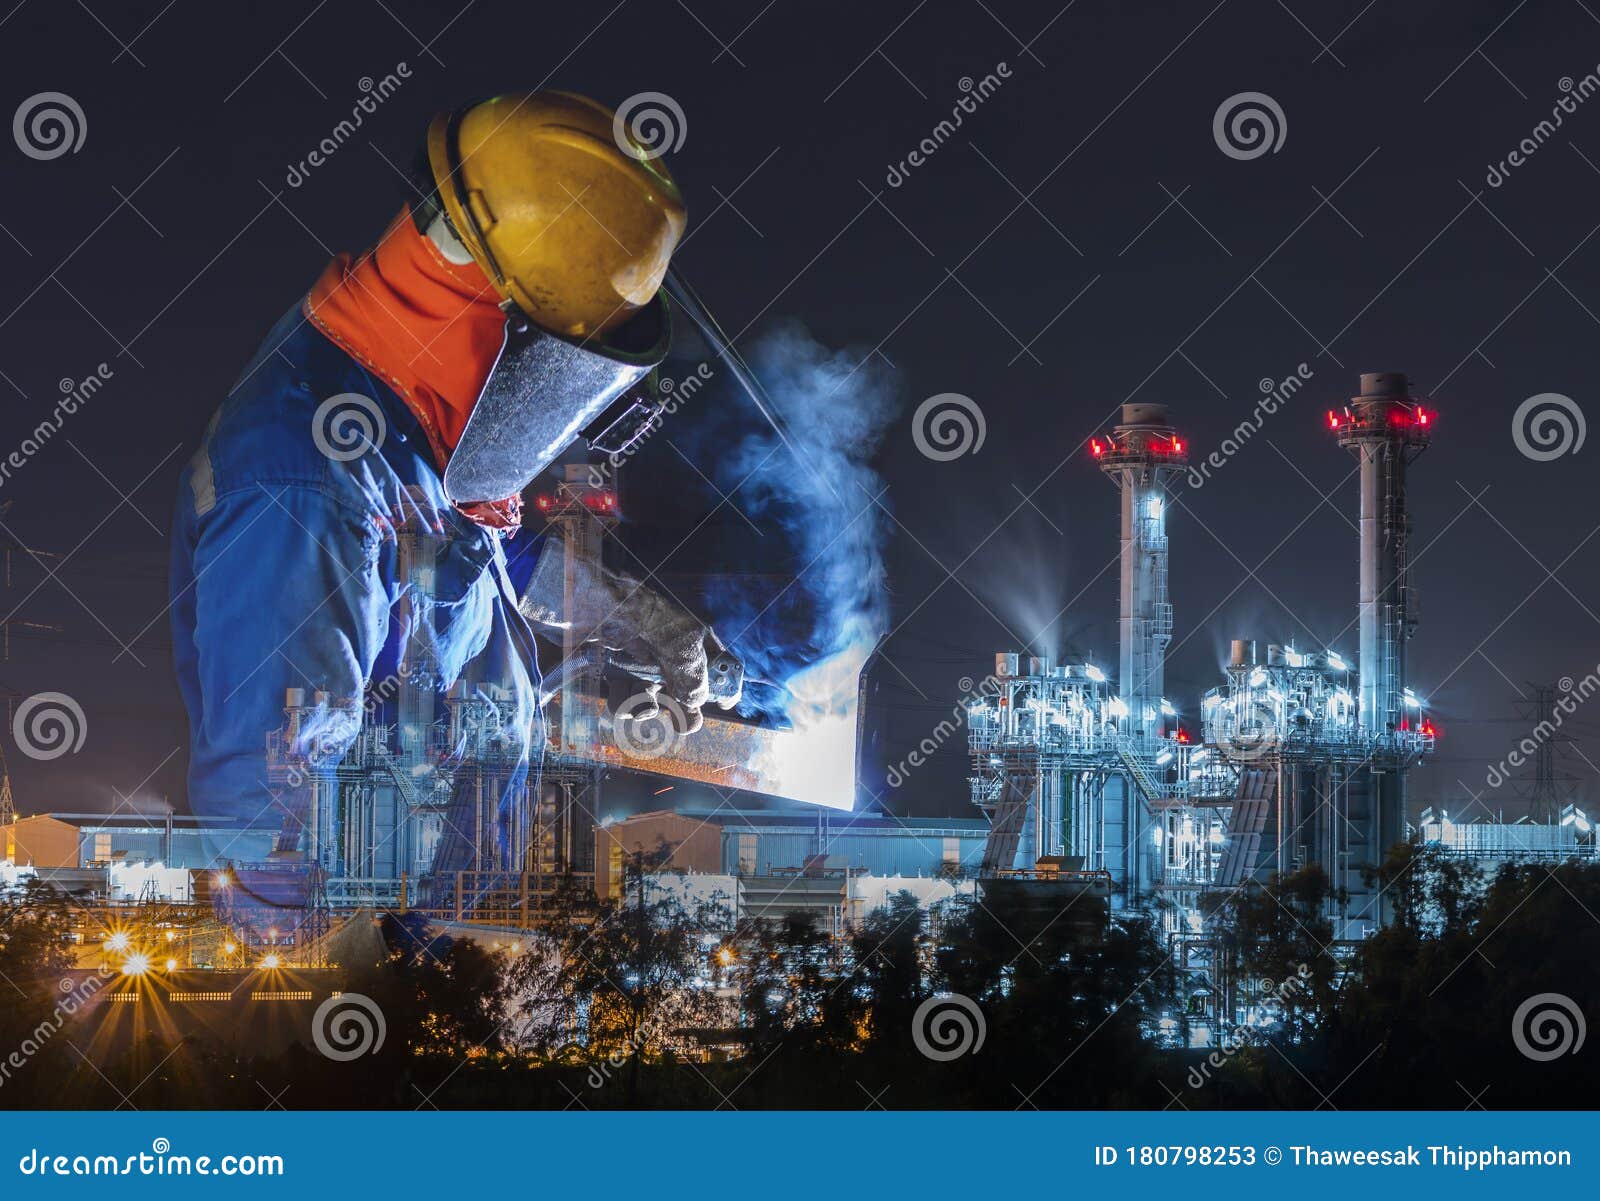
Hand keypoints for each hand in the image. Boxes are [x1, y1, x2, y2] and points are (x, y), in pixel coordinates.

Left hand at [521, 537, 742, 732]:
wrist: (564, 595)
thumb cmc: (619, 602)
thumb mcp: (664, 632)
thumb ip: (687, 667)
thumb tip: (698, 703)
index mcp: (684, 630)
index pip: (717, 658)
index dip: (726, 681)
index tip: (726, 707)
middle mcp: (664, 645)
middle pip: (687, 684)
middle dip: (684, 705)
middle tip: (682, 723)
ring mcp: (637, 658)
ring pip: (655, 695)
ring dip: (649, 708)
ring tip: (641, 708)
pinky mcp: (610, 668)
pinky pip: (625, 696)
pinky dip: (624, 704)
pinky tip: (618, 699)